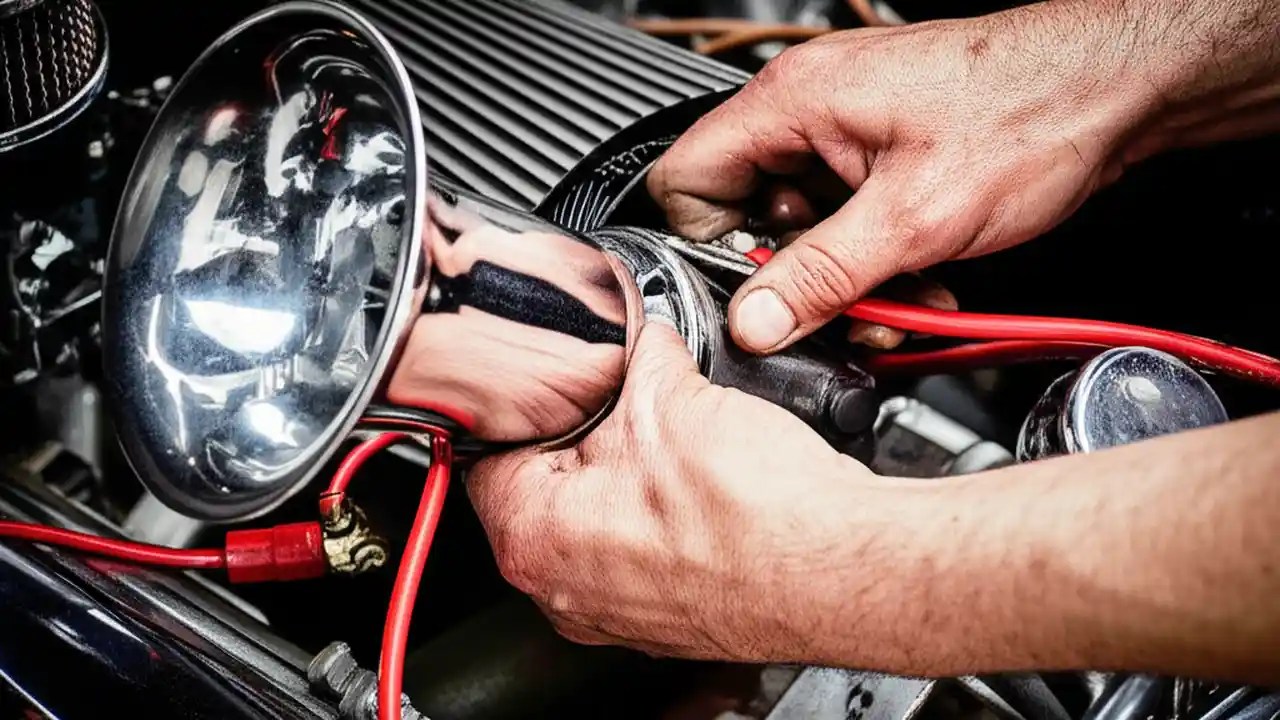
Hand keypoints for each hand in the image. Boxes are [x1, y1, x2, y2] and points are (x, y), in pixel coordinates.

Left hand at [466, 320, 872, 662]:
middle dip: (576, 439)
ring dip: (619, 479)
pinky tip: (695, 488)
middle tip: (618, 405)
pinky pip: (637, 554)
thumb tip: (631, 325)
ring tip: (665, 446)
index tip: (547, 386)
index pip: (488, 455)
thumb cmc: (759, 515)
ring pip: (591, 525)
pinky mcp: (664, 619)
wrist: (842, 569)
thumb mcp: (670, 392)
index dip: (522, 406)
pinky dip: (656, 519)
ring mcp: (614, 614)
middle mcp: (563, 593)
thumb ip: (632, 348)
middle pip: (539, 491)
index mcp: (534, 539)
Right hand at [647, 3, 1173, 354]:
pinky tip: (917, 275)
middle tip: (841, 300)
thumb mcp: (913, 217)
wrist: (1115, 88)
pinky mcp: (880, 150)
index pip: (685, 181)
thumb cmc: (1029, 113)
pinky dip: (874, 256)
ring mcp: (844, 128)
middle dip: (794, 273)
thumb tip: (755, 322)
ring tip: (897, 291)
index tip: (760, 289)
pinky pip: (846, 216)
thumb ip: (822, 277)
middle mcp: (808, 108)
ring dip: (844, 273)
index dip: (711, 246)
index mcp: (791, 103)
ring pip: (802, 224)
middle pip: (744, 211)